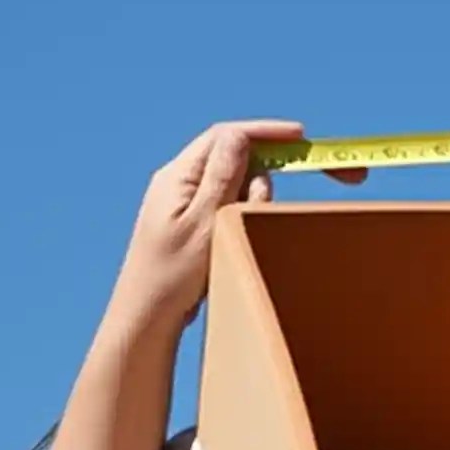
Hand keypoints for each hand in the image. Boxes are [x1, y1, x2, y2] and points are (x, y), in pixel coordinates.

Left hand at [110, 119, 365, 331]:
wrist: (146, 317)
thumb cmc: (170, 276)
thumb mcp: (203, 223)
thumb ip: (223, 177)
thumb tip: (240, 136)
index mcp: (178, 175)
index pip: (227, 136)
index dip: (267, 133)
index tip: (302, 137)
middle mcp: (180, 182)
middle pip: (235, 156)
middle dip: (269, 167)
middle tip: (298, 178)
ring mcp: (185, 202)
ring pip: (237, 182)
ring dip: (254, 198)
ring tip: (239, 234)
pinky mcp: (194, 222)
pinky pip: (229, 204)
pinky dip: (245, 212)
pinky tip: (238, 238)